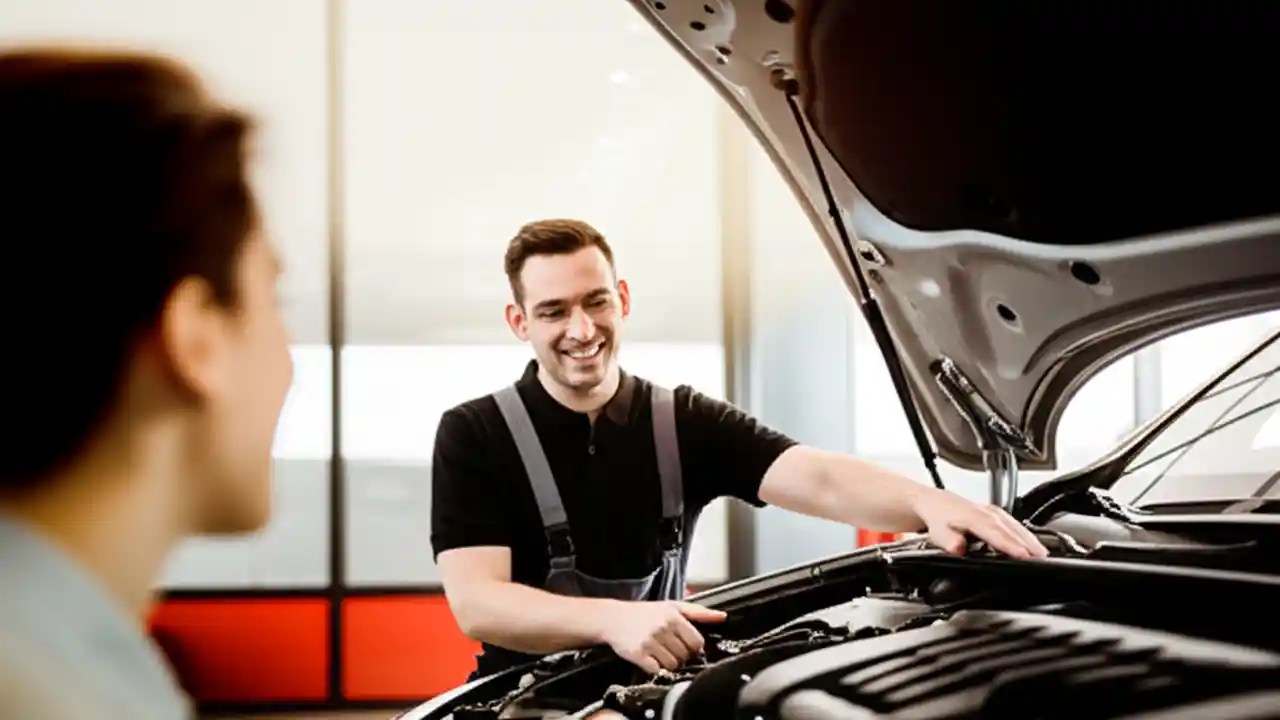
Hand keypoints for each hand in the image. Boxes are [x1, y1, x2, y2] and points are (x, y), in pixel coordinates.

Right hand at [597, 600, 726, 673]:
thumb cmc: (643, 613)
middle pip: (685, 656)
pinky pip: (657, 670)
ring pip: (673, 665)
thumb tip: (722, 616)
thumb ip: (698, 612)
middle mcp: (663, 628)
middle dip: (680, 655)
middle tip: (668, 647)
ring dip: (667, 663)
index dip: (692, 647)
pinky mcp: (638, 654)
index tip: (683, 644)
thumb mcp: (671, 606)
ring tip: (658, 652)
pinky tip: (650, 658)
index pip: (697, 643)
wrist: (612, 618)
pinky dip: (655, 668)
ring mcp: (650, 642)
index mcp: (674, 616)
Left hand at [911, 488, 1048, 558]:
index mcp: (973, 517)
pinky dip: (1026, 534)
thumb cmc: (939, 518)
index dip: (1010, 545)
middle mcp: (986, 513)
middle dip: (1028, 543)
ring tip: (1043, 553)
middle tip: (1043, 558)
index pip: (995, 533)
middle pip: (1011, 529)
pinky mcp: (997, 513)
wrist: (935, 503)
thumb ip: (949, 541)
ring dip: (1030, 539)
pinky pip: (1014, 524)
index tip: (1024, 555)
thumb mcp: (937, 532)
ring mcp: (993, 512)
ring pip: (1016, 525)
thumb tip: (958, 548)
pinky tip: (1033, 544)